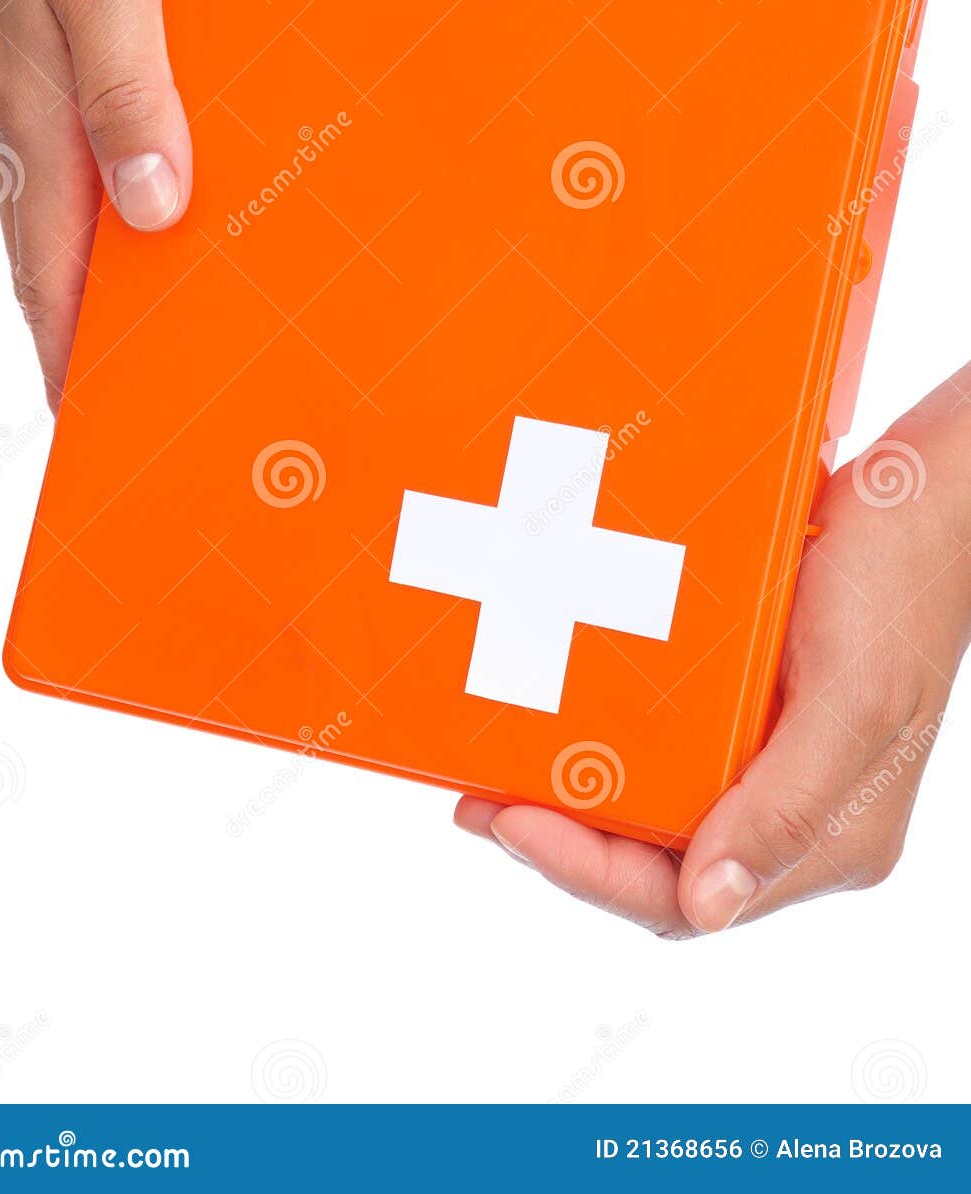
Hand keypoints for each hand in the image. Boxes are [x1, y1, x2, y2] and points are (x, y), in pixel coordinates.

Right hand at [0, 0, 191, 408]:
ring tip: (148, 315)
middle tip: (137, 386)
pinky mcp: (46, 40)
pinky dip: (106, 193)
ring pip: (59, 202)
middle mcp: (18, 108)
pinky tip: (148, 196)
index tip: (96, 418)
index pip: (48, 266)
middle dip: (84, 326)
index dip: (69, 348)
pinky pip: (72, 144)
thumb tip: (154, 211)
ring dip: (97, 266)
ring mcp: (25, 77)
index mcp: (30, 109)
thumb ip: (128, 95)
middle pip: (48, 251)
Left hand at [456, 399, 970, 933]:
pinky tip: (557, 714)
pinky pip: (666, 747)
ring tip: (493, 771)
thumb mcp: (850, 701)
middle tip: (480, 802)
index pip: (688, 901)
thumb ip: (786, 808)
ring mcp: (769, 760)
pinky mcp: (749, 707)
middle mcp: (793, 814)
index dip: (590, 875)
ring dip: (575, 803)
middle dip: (565, 847)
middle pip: (660, 869)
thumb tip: (709, 907)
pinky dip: (605, 743)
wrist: (921, 495)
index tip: (513, 822)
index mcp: (829, 841)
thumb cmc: (901, 588)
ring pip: (656, 812)